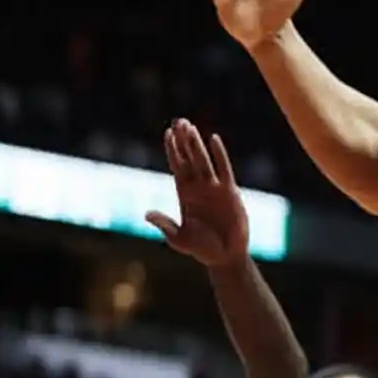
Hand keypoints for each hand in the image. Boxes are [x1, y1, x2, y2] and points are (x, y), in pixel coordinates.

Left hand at [146, 120, 249, 267]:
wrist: (225, 257)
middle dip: (183, 140)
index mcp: (185, 194)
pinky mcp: (230, 192)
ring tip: (190, 125)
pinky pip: (224, 169)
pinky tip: (213, 139)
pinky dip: (219, 154)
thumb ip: (164, 224)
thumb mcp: (178, 238)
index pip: (177, 166)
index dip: (172, 150)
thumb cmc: (201, 249)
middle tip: (179, 120)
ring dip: (196, 143)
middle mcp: (199, 187)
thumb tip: (147, 213)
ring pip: (203, 160)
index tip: (167, 132)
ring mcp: (214, 188)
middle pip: (188, 158)